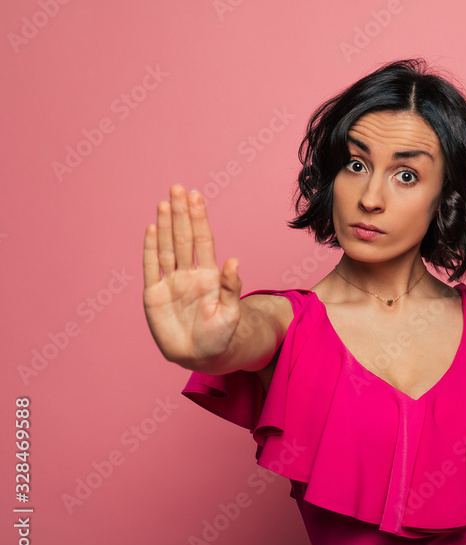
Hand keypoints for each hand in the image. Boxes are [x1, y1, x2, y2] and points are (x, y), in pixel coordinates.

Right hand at [142, 184, 241, 367]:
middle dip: (182, 213)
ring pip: (167, 248)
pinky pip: (151, 267)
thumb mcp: (231, 314)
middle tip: (178, 188)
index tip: (197, 196)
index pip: (203, 241)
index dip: (199, 219)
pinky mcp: (153, 295)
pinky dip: (150, 248)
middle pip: (184, 238)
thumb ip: (231, 288)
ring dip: (166, 225)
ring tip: (165, 202)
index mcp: (209, 276)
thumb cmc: (220, 336)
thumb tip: (235, 261)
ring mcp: (170, 283)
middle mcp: (189, 274)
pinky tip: (152, 228)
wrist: (201, 357)